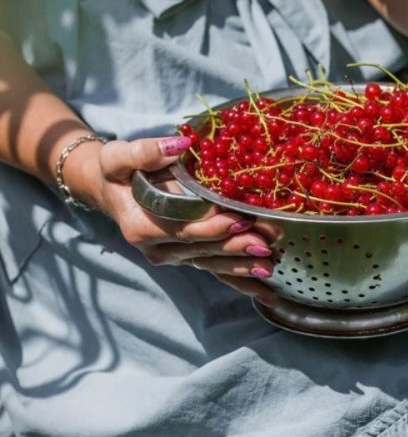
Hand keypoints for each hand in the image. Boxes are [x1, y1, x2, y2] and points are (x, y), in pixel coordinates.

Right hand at [64, 136, 274, 301]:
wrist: (108, 192)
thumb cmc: (115, 172)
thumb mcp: (118, 158)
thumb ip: (145, 152)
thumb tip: (179, 144)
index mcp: (141, 228)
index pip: (183, 230)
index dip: (213, 227)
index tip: (240, 219)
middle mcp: (157, 249)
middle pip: (203, 250)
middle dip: (236, 247)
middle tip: (266, 244)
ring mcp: (173, 257)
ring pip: (211, 264)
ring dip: (242, 266)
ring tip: (270, 266)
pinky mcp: (186, 258)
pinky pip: (214, 271)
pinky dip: (240, 280)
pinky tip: (265, 292)